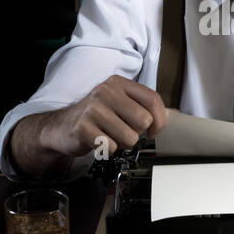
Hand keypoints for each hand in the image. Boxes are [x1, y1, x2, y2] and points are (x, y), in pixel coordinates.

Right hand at [39, 77, 166, 159]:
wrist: (62, 127)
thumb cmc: (95, 116)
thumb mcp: (118, 102)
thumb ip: (142, 106)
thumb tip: (171, 115)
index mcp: (118, 84)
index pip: (152, 99)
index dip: (160, 120)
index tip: (154, 130)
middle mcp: (106, 92)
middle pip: (144, 121)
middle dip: (137, 133)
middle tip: (122, 131)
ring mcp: (93, 109)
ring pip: (130, 137)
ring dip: (122, 143)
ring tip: (109, 136)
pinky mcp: (83, 128)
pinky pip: (112, 147)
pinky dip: (108, 150)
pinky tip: (99, 141)